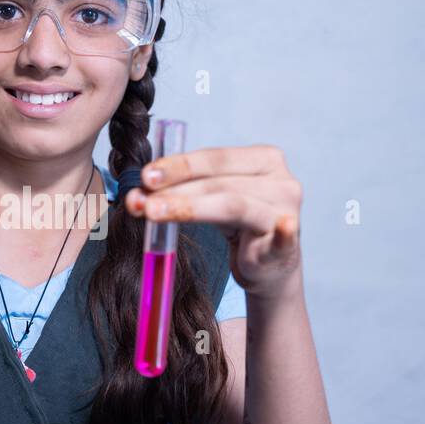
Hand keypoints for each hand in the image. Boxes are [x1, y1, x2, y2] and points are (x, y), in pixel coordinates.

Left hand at [123, 144, 302, 301]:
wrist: (268, 265)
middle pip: (220, 183)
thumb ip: (183, 190)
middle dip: (175, 191)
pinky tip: (283, 228)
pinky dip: (282, 234)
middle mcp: (280, 181)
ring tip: (154, 213)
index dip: (179, 165)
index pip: (216, 158)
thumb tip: (137, 194)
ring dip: (189, 208)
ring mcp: (287, 213)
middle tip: (141, 201)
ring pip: (234, 206)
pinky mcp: (288, 247)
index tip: (145, 176)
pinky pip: (282, 239)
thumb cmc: (238, 225)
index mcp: (264, 160)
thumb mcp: (211, 200)